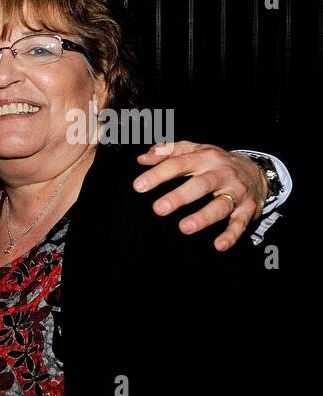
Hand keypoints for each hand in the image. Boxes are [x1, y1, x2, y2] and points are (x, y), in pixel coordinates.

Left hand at [134, 141, 267, 250]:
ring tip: (184, 227)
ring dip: (203, 217)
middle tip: (160, 208)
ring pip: (220, 205)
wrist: (257, 171)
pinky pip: (239, 223)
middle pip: (201, 185)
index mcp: (205, 158)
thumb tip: (143, 158)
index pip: (178, 164)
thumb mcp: (194, 150)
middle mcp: (221, 174)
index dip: (158, 175)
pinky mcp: (247, 209)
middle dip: (180, 196)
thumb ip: (167, 151)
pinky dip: (231, 235)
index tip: (138, 186)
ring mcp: (236, 192)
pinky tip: (219, 245)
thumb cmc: (216, 162)